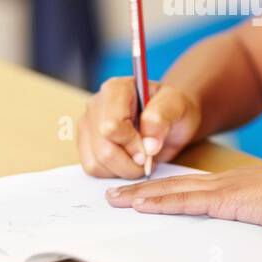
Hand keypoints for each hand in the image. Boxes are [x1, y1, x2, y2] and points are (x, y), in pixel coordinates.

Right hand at [76, 77, 201, 178]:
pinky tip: (127, 161)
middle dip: (130, 163)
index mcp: (116, 89)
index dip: (131, 144)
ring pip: (96, 163)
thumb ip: (162, 120)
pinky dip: (113, 172)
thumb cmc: (172, 110)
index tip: (149, 150)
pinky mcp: (85, 144)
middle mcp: (96, 105)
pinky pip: (93, 169)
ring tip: (139, 159)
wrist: (168, 119)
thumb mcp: (177, 107)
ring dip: (123, 170)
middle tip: (148, 159)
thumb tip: (148, 146)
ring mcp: (87, 125)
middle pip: (104, 149)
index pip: (112, 125)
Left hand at [105, 164, 261, 231]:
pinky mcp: (225, 200)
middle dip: (141, 190)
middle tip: (113, 195)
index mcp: (237, 185)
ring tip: (114, 200)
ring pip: (171, 191)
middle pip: (173, 185)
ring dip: (140, 196)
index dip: (165, 190)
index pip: (193, 187)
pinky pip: (184, 202)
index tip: (144, 194)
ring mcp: (223, 189)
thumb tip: (258, 225)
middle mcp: (225, 182)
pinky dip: (160, 203)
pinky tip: (139, 207)